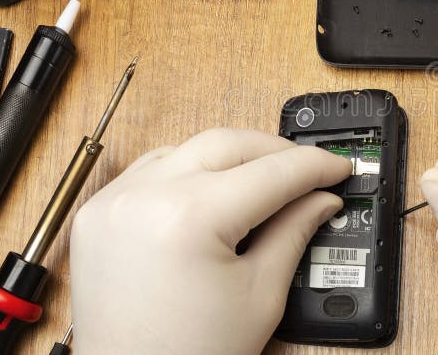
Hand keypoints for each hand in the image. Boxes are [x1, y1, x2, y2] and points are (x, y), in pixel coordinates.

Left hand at [70, 129, 351, 354]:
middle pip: (228, 143)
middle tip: (308, 172)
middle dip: (275, 152)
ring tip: (264, 182)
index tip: (338, 167)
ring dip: (232, 157)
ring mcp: (114, 202)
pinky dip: (189, 169)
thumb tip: (321, 198)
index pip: (271, 172)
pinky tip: (214, 189)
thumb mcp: (260, 295)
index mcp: (187, 220)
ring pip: (189, 147)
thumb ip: (294, 232)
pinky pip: (152, 168)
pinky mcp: (99, 212)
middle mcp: (143, 199)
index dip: (314, 166)